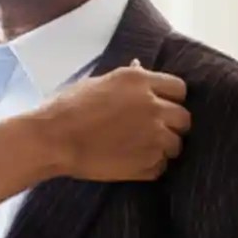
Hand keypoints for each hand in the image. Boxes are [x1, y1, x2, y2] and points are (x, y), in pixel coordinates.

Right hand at [31, 62, 190, 181]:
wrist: (53, 140)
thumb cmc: (66, 107)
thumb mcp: (96, 83)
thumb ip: (126, 81)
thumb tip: (141, 71)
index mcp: (140, 82)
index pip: (179, 88)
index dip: (171, 98)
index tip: (160, 105)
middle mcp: (154, 107)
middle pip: (184, 118)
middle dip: (172, 124)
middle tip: (152, 130)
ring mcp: (154, 137)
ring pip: (176, 145)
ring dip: (162, 147)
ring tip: (139, 148)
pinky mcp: (148, 164)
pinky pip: (161, 166)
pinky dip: (150, 165)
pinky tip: (130, 161)